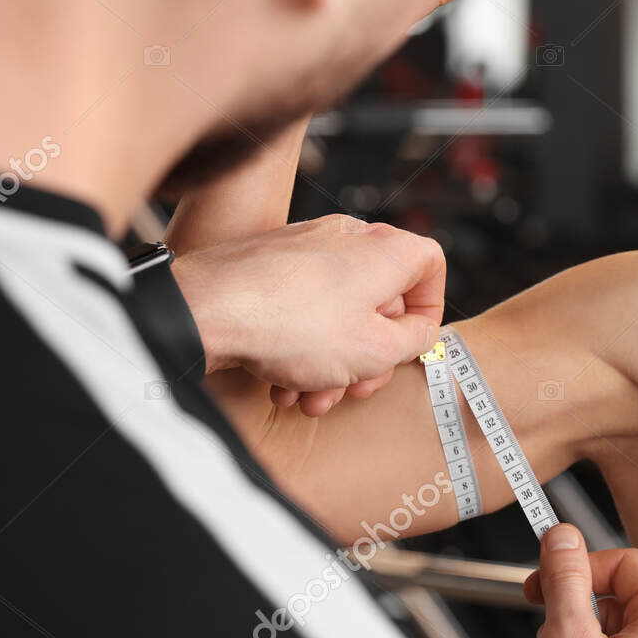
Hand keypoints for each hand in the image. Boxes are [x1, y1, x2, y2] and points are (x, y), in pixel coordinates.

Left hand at [172, 215, 444, 415]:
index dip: (429, 311)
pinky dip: (301, 347)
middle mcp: (348, 239)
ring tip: (309, 398)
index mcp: (385, 249)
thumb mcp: (377, 349)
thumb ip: (414, 340)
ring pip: (339, 313)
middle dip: (370, 356)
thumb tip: (417, 331)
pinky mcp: (269, 266)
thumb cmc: (296, 326)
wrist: (206, 311)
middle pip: (381, 301)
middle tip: (354, 389)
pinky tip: (283, 383)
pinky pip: (304, 310)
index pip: (431, 266)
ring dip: (332, 363)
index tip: (409, 345)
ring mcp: (306, 249)